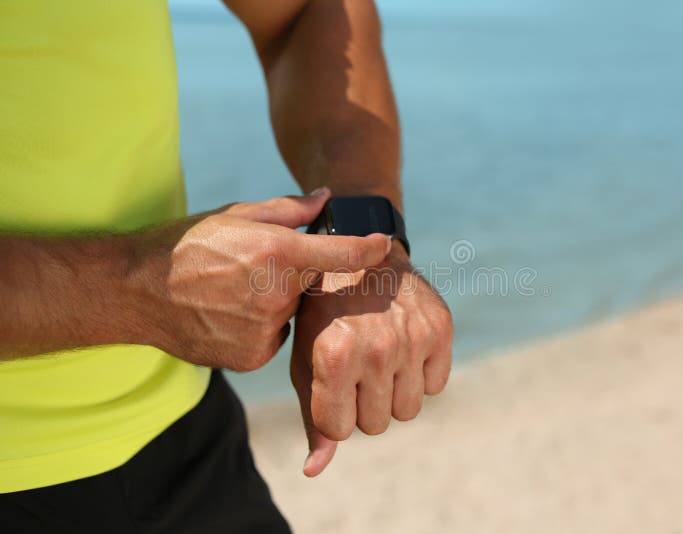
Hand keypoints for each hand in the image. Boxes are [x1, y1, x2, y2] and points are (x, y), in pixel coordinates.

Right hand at [130, 189, 391, 370]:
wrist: (135, 291)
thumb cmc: (186, 244)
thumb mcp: (235, 213)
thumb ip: (288, 210)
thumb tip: (326, 198)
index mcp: (276, 253)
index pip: (338, 253)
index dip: (366, 249)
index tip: (385, 245)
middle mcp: (276, 295)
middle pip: (311, 287)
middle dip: (295, 277)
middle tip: (256, 267)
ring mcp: (265, 331)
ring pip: (293, 316)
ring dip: (277, 304)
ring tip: (233, 293)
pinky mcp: (253, 357)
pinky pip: (274, 339)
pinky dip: (261, 327)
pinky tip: (228, 315)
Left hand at [291, 243, 452, 475]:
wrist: (362, 254)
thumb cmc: (324, 315)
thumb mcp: (305, 360)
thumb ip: (312, 417)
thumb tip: (314, 470)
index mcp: (334, 356)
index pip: (341, 429)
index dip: (334, 411)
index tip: (332, 383)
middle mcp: (376, 349)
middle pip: (376, 424)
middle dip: (363, 403)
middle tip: (356, 365)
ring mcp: (413, 339)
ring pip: (408, 410)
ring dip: (393, 392)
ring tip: (380, 355)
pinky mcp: (441, 329)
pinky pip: (435, 385)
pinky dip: (421, 373)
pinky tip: (404, 344)